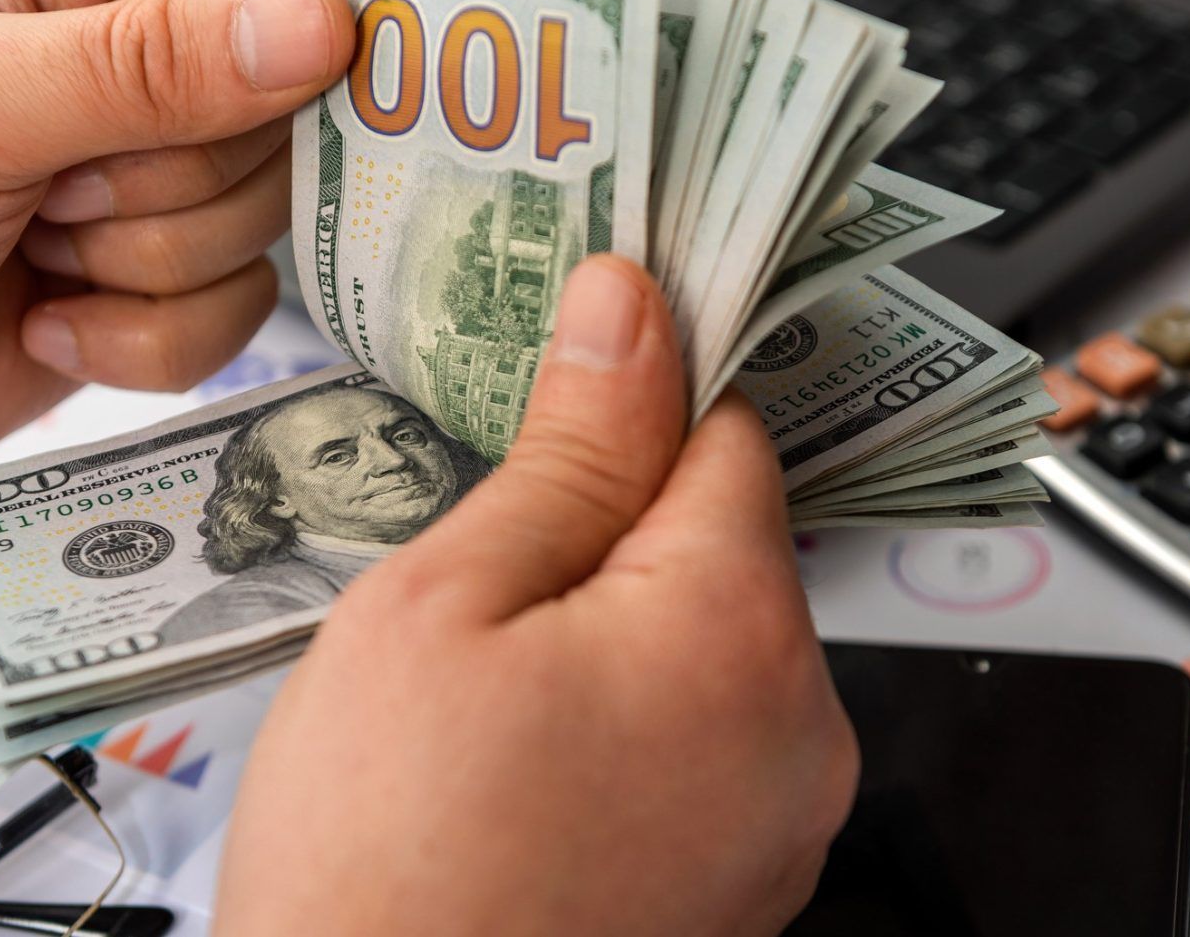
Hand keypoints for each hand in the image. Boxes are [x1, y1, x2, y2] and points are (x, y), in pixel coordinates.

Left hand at [0, 0, 353, 539]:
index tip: (308, 82)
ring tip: (35, 250)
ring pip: (258, 216)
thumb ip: (146, 64)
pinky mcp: (140, 285)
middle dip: (171, 172)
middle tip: (58, 187)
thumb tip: (317, 26)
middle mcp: (103, 60)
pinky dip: (144, 336)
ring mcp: (128, 178)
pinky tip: (47, 321)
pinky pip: (233, 311)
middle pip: (266, 104)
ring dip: (147, 258)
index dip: (285, 21)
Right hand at [218, 256, 858, 935]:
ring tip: (489, 690)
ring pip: (711, 642)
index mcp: (739, 628)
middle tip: (481, 567)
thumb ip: (566, 448)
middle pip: (725, 540)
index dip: (637, 389)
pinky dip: (633, 721)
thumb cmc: (386, 856)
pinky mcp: (749, 883)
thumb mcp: (446, 604)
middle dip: (613, 526)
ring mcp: (785, 818)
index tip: (563, 378)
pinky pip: (707, 742)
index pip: (725, 428)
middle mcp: (803, 725)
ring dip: (618, 628)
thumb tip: (630, 310)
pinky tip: (527, 761)